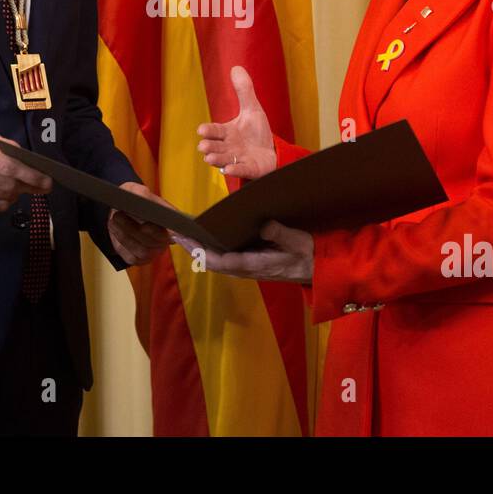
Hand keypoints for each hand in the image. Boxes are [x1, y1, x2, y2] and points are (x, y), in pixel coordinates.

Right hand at [0, 131, 52, 216]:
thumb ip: (7, 146)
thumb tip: (30, 161)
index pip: (9, 166)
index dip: (31, 175)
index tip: (46, 181)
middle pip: (8, 183)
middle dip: (27, 185)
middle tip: (37, 185)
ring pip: (3, 197)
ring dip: (16, 193)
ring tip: (18, 187)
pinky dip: (4, 203)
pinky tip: (5, 196)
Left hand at [108, 183, 172, 264]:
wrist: (123, 209)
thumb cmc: (135, 200)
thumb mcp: (136, 190)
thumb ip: (141, 193)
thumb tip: (142, 198)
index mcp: (171, 223)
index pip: (172, 232)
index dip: (159, 231)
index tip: (145, 225)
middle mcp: (165, 240)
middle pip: (154, 243)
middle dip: (134, 230)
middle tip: (118, 215)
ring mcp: (153, 251)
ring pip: (142, 251)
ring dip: (125, 236)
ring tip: (114, 220)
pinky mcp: (139, 258)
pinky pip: (131, 257)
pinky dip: (121, 243)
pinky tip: (114, 229)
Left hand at [171, 220, 312, 282]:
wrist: (318, 268)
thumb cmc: (308, 254)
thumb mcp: (298, 242)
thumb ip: (281, 233)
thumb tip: (263, 224)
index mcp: (255, 265)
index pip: (220, 261)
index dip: (200, 251)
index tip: (185, 239)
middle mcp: (246, 268)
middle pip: (212, 261)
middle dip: (193, 248)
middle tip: (174, 232)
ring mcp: (246, 266)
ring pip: (216, 260)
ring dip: (199, 248)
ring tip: (183, 232)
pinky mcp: (249, 261)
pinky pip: (223, 257)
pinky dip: (210, 247)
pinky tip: (203, 235)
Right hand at [196, 65, 275, 180]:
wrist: (271, 153)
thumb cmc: (257, 133)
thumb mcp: (252, 109)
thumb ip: (244, 91)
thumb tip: (236, 67)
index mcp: (227, 133)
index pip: (215, 131)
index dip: (208, 131)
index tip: (201, 130)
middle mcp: (228, 147)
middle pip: (216, 147)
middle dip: (209, 147)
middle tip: (203, 146)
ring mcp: (237, 159)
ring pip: (224, 160)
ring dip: (217, 159)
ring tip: (209, 158)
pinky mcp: (249, 169)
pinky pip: (240, 170)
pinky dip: (234, 170)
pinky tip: (229, 169)